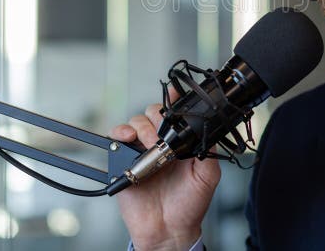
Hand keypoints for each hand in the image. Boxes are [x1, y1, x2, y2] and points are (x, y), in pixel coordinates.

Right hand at [110, 89, 220, 250]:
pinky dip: (119, 132)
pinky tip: (127, 138)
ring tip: (149, 144)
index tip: (175, 95)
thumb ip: (208, 149)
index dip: (174, 100)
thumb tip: (208, 128)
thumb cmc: (190, 205)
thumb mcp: (208, 175)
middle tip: (161, 134)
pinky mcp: (122, 161)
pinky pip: (115, 139)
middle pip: (152, 112)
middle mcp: (159, 142)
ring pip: (135, 121)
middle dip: (157, 117)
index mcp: (180, 142)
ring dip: (141, 127)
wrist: (170, 230)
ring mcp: (140, 150)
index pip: (175, 113)